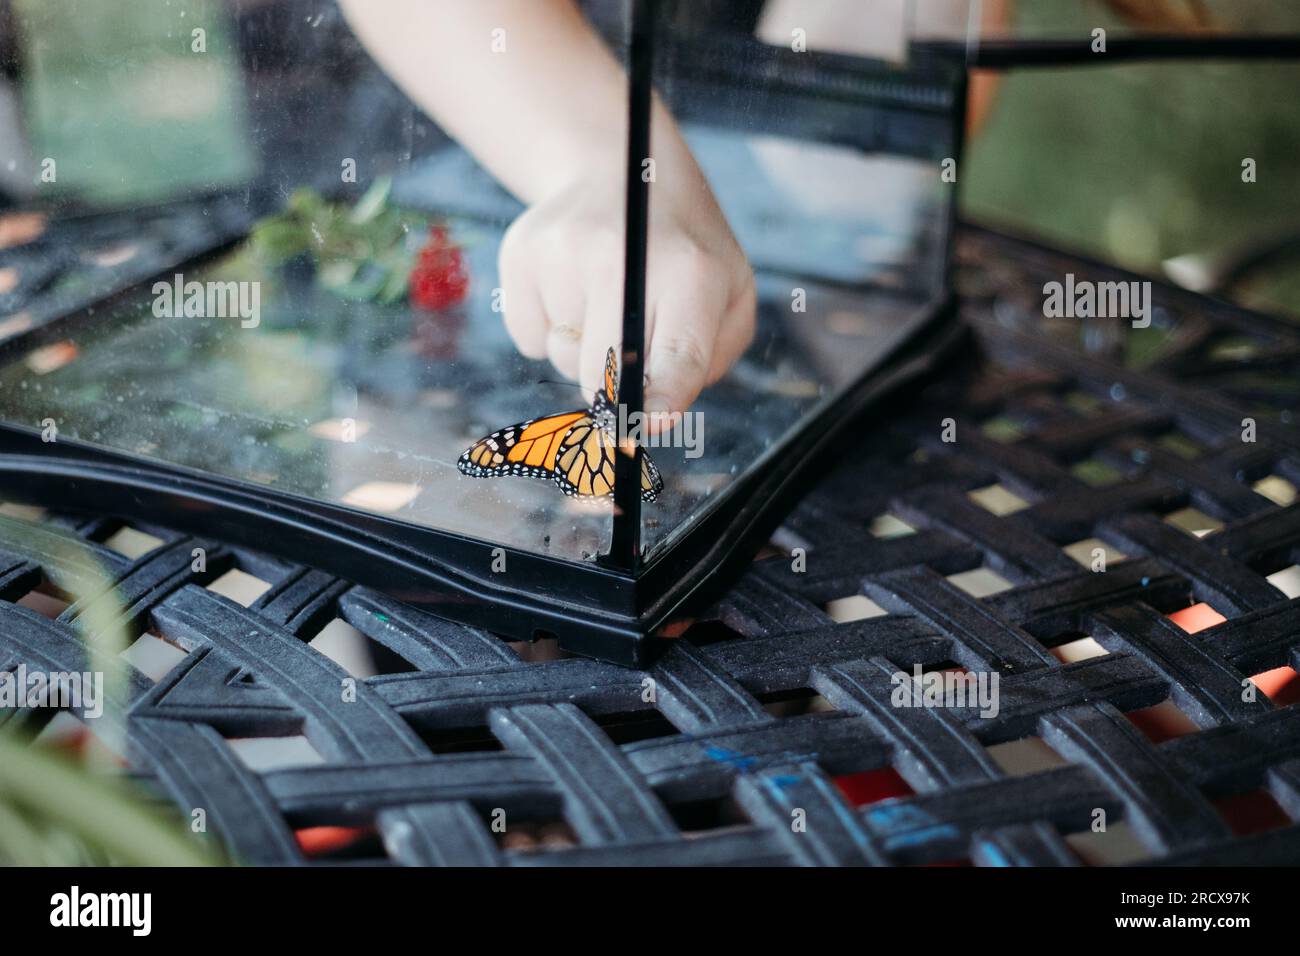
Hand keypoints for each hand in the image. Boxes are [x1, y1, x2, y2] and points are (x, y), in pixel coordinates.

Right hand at [497, 155, 755, 426]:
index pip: (676, 351)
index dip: (661, 396)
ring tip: (604, 297)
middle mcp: (621, 255)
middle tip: (630, 351)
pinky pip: (528, 339)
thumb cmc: (685, 252)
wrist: (622, 170)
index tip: (647, 424)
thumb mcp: (729, 292)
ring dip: (582, 349)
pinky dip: (547, 330)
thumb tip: (659, 409)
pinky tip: (572, 288)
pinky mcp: (522, 253)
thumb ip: (712, 357)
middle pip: (604, 371)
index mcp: (691, 271)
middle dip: (616, 387)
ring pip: (562, 357)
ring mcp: (563, 250)